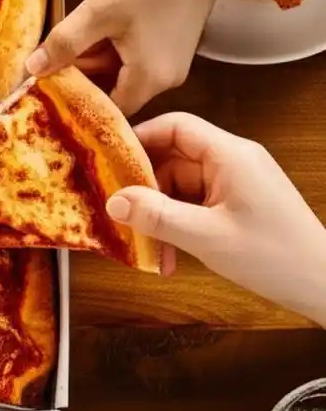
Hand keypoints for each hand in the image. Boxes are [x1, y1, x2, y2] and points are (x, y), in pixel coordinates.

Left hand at [25, 0, 233, 114]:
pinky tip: (98, 28)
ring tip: (72, 37)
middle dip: (81, 76)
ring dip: (95, 60)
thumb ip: (64, 43)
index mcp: (149, 81)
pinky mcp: (174, 47)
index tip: (45, 87)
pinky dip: (113, 49)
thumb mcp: (98, 12)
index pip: (105, 110)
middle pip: (113, 93)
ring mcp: (172, 64)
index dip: (73, 100)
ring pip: (122, 74)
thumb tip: (32, 70)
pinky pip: (135, 59)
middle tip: (52, 56)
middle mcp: (165, 81)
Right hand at [105, 113, 325, 321]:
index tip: (107, 160)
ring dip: (159, 210)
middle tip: (117, 209)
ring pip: (180, 184)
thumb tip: (112, 200)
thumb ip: (157, 215)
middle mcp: (233, 161)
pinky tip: (167, 251)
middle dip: (144, 183)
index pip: (175, 126)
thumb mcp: (206, 236)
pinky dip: (177, 222)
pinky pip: (195, 203)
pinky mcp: (237, 204)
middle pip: (173, 156)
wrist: (323, 284)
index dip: (138, 137)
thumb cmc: (272, 255)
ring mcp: (236, 183)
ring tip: (144, 241)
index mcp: (230, 154)